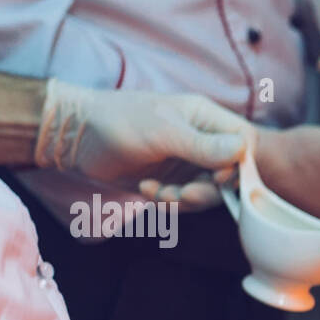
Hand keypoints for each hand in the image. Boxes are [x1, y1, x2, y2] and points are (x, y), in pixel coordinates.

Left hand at [35, 82, 249, 207]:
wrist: (75, 136)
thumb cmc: (117, 122)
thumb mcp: (163, 133)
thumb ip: (204, 145)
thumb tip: (243, 151)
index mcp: (206, 118)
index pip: (244, 145)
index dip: (238, 168)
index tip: (216, 179)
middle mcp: (202, 139)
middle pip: (228, 176)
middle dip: (205, 191)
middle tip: (181, 196)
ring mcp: (187, 160)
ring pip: (207, 192)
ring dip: (184, 199)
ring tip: (158, 193)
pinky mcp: (171, 178)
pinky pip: (185, 199)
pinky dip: (168, 201)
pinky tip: (146, 190)